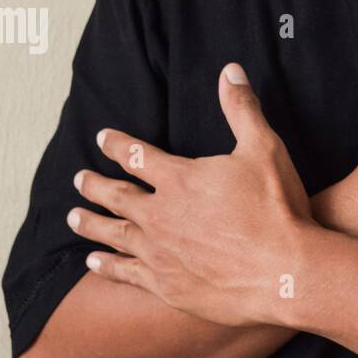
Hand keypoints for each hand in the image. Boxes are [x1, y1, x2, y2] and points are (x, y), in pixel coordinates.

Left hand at [67, 63, 312, 327]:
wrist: (284, 273)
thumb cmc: (277, 210)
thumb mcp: (264, 150)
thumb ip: (242, 110)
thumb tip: (230, 71)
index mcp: (179, 179)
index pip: (137, 155)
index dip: (118, 144)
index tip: (103, 138)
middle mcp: (160, 215)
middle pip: (117, 196)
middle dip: (95, 185)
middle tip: (79, 179)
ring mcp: (159, 253)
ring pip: (114, 234)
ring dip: (91, 224)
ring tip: (73, 218)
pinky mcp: (167, 285)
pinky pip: (127, 272)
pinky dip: (107, 265)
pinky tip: (94, 262)